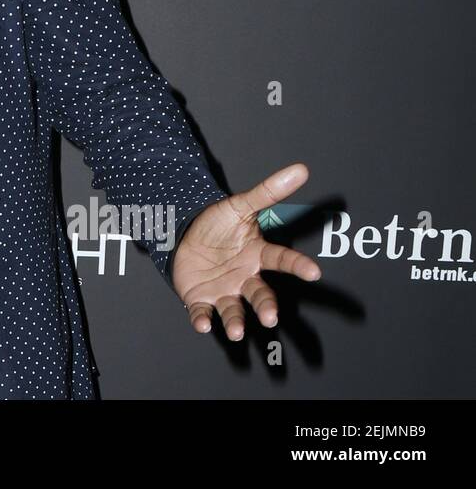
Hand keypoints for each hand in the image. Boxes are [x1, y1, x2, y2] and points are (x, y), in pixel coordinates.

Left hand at [171, 162, 321, 339]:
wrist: (185, 235)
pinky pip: (202, 312)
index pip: (282, 260)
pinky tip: (203, 324)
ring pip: (234, 310)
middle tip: (270, 317)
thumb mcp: (240, 205)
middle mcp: (244, 278)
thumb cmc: (219, 223)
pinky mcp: (201, 299)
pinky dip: (202, 320)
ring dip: (236, 322)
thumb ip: (268, 191)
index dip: (298, 265)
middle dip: (266, 307)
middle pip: (260, 294)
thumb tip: (301, 168)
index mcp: (258, 255)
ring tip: (237, 331)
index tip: (314, 272)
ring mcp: (224, 291)